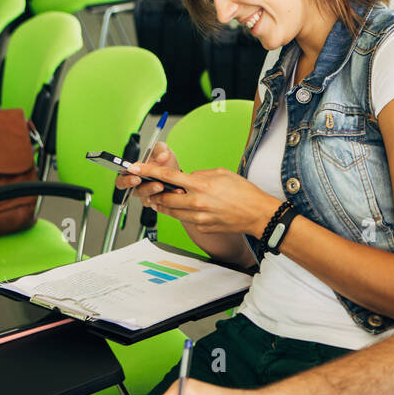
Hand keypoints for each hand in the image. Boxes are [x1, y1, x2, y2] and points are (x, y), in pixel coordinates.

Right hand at [116, 141, 181, 203]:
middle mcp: (138, 186)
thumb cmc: (163, 161)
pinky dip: (168, 199)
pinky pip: (160, 204)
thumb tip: (161, 157)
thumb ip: (160, 150)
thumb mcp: (162, 150)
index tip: (136, 178)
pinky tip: (175, 192)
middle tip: (158, 184)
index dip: (126, 182)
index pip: (121, 181)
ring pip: (148, 200)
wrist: (176, 171)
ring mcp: (147, 196)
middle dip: (147, 189)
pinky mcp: (157, 202)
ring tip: (168, 188)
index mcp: (133, 174)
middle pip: (136, 192)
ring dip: (158, 195)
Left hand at [130, 161, 277, 235]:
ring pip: (172, 212)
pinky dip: (184, 213)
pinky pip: (186, 219)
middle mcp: (196, 202)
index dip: (149, 171)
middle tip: (152, 188)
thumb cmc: (245, 193)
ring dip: (166, 205)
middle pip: (164, 199)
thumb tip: (189, 177)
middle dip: (155, 193)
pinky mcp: (202, 227)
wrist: (258, 215)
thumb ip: (201, 174)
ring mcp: (199, 217)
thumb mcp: (222, 173)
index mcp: (201, 185)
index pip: (168, 176)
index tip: (135, 167)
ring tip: (165, 199)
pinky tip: (190, 209)